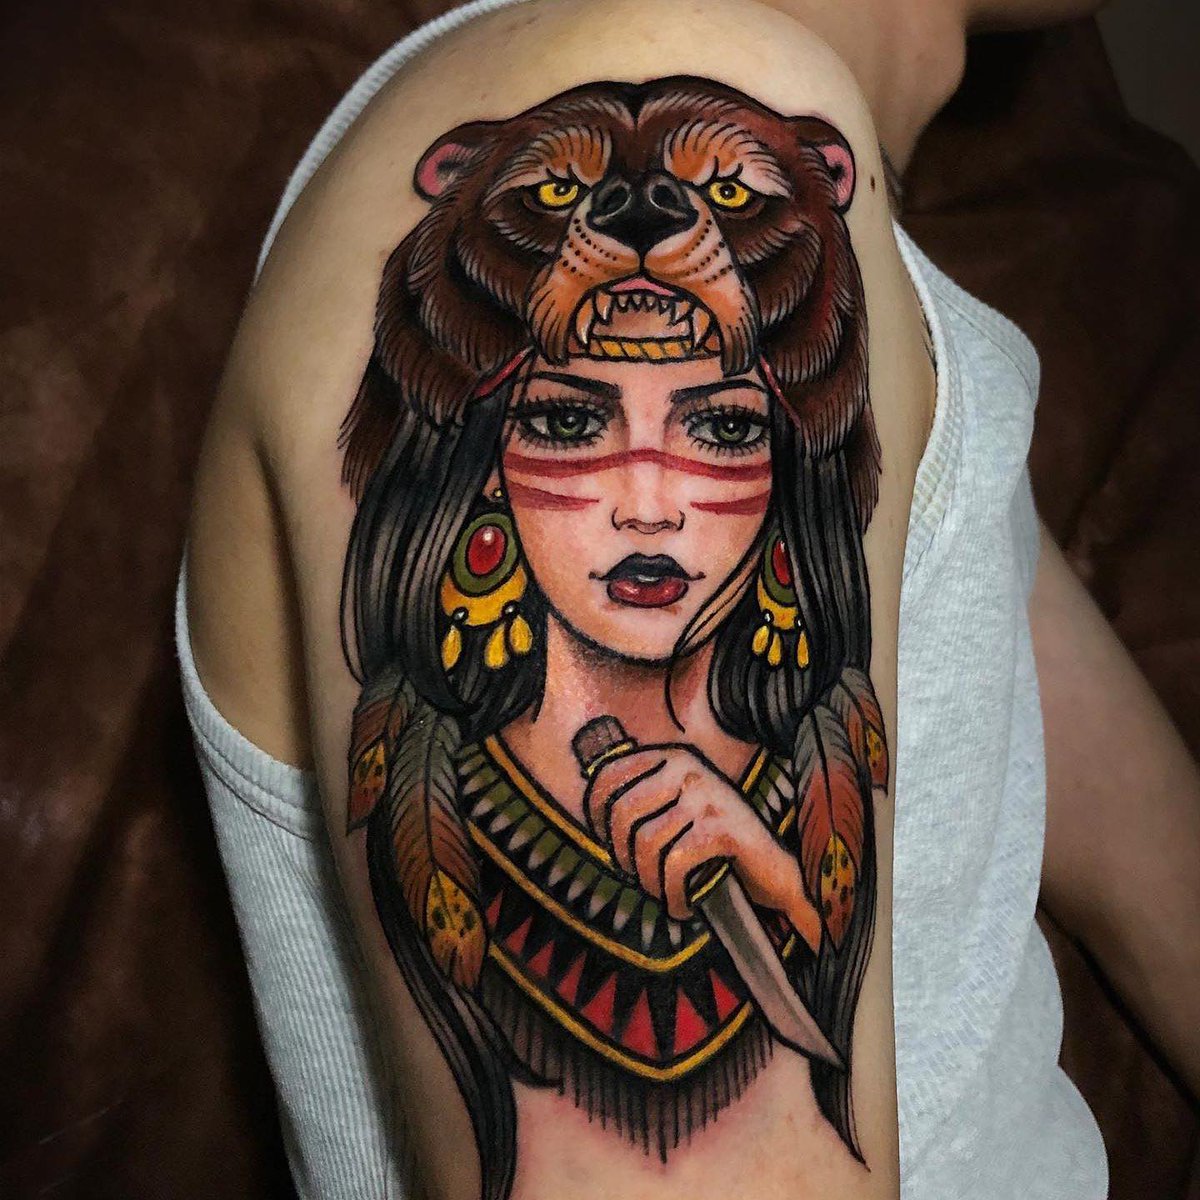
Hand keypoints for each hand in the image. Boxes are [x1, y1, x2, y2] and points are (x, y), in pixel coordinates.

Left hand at [584, 744, 820, 951]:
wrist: (774, 871)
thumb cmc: (716, 844)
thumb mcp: (676, 810)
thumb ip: (642, 803)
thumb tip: (593, 818)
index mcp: (672, 757)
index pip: (609, 777)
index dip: (598, 815)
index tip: (609, 845)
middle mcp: (688, 769)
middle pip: (623, 813)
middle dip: (623, 855)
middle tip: (639, 877)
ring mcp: (707, 796)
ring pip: (647, 843)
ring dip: (649, 881)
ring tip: (663, 893)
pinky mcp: (723, 828)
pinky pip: (675, 864)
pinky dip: (673, 894)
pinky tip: (682, 905)